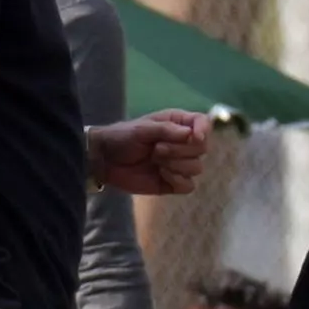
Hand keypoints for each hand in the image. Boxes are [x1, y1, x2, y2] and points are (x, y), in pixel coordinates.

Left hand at [85, 111, 210, 196]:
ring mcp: (180, 164)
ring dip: (175, 165)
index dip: (204, 130)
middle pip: (202, 148)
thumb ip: (167, 130)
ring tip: (155, 161)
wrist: (104, 160)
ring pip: (197, 167)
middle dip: (180, 150)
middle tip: (156, 149)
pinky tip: (161, 175)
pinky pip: (188, 185)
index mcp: (178, 125)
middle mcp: (183, 143)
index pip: (204, 123)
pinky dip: (176, 180)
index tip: (195, 137)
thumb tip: (192, 135)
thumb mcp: (142, 129)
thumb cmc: (122, 137)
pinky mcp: (174, 183)